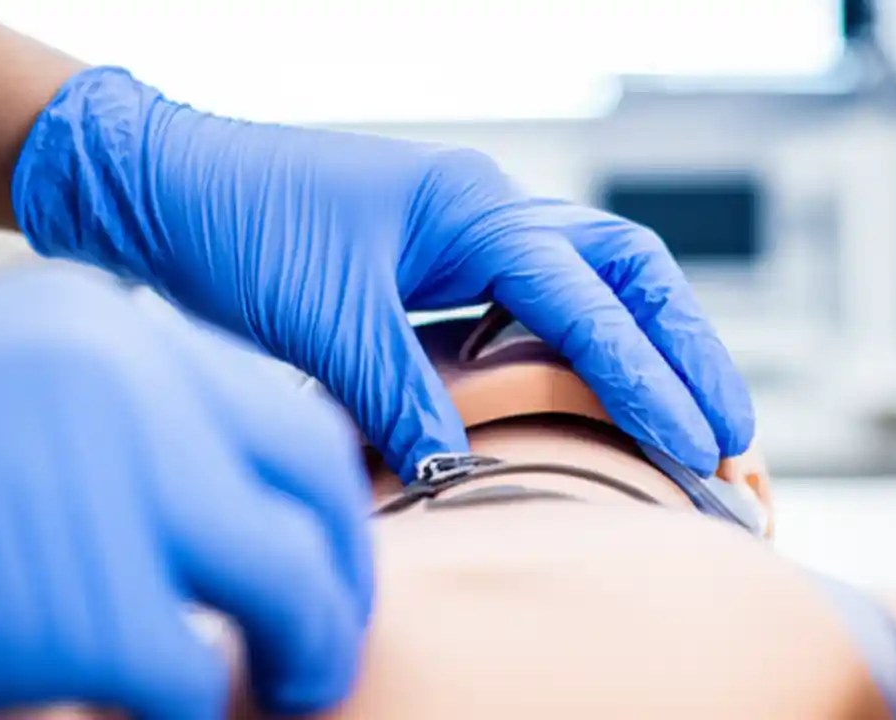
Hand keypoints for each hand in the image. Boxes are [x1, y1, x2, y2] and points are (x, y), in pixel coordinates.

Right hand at [0, 268, 371, 718]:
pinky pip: (200, 675)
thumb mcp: (10, 384)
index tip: (324, 553)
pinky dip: (206, 708)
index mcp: (117, 331)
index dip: (324, 498)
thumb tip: (230, 491)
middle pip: (315, 483)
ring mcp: (118, 487)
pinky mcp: (84, 603)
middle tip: (328, 631)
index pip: (287, 411)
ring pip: (291, 579)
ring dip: (308, 645)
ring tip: (291, 682)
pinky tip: (188, 712)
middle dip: (342, 569)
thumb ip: (130, 418)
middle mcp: (135, 387)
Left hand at [13, 68, 754, 479]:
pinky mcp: (444, 259)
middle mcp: (487, 208)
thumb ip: (401, 395)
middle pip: (627, 269)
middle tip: (732, 424)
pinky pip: (540, 298)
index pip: (587, 297)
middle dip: (685, 346)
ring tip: (692, 409)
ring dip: (648, 341)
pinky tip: (594, 388)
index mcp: (470, 208)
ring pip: (595, 277)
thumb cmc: (234, 227)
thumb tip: (460, 472)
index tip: (693, 441)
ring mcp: (469, 228)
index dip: (644, 375)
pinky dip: (583, 342)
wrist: (163, 186)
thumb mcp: (322, 321)